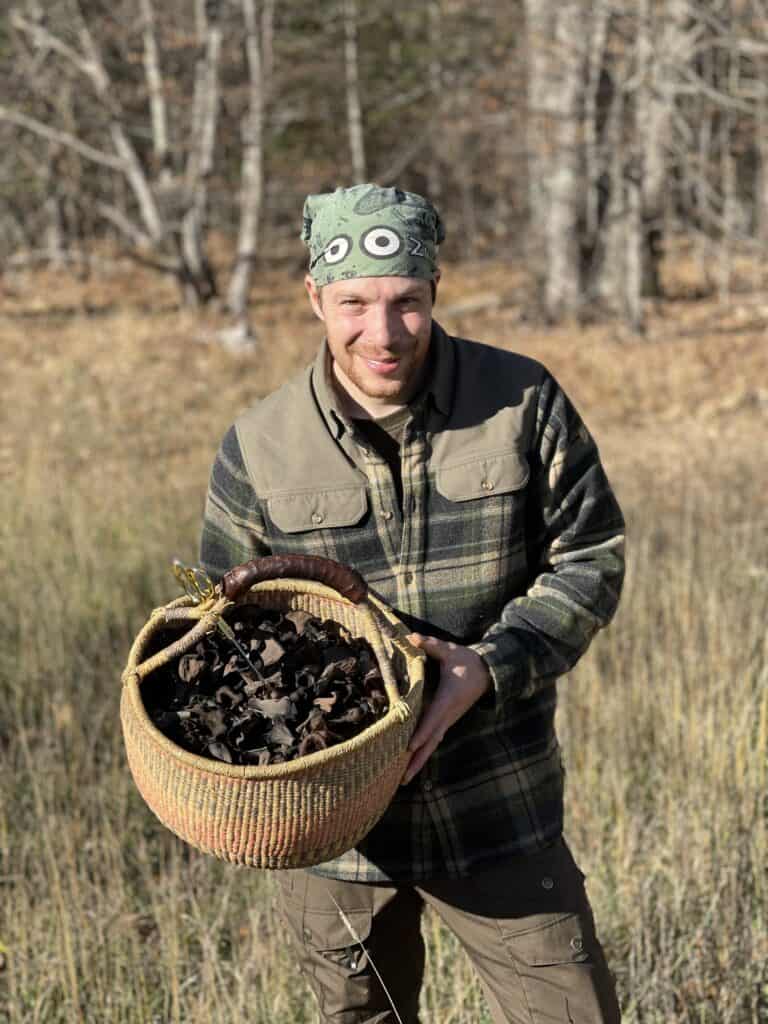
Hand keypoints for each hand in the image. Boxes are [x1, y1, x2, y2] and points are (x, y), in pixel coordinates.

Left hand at [401, 633, 490, 785]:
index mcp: (447, 699)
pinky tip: (413, 763)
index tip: (409, 747)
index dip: (421, 732)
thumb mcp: (450, 650)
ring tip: (403, 779)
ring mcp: (448, 720)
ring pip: (432, 744)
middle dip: (417, 760)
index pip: (432, 718)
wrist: (489, 672)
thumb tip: (412, 637)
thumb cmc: (468, 661)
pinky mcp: (447, 721)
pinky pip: (434, 739)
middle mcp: (448, 714)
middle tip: (401, 779)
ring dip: (419, 761)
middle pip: (430, 741)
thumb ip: (431, 645)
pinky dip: (424, 752)